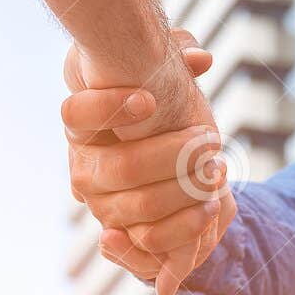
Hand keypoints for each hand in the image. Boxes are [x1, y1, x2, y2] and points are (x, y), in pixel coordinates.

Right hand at [62, 30, 237, 294]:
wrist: (180, 162)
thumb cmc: (165, 105)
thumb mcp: (168, 70)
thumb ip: (178, 50)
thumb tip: (199, 59)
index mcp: (85, 123)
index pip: (76, 114)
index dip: (108, 108)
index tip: (150, 101)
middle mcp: (85, 168)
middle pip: (120, 168)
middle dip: (172, 155)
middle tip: (211, 141)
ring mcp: (103, 206)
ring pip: (138, 206)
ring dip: (184, 190)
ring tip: (218, 171)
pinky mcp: (128, 237)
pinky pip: (147, 244)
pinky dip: (181, 229)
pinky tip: (209, 207)